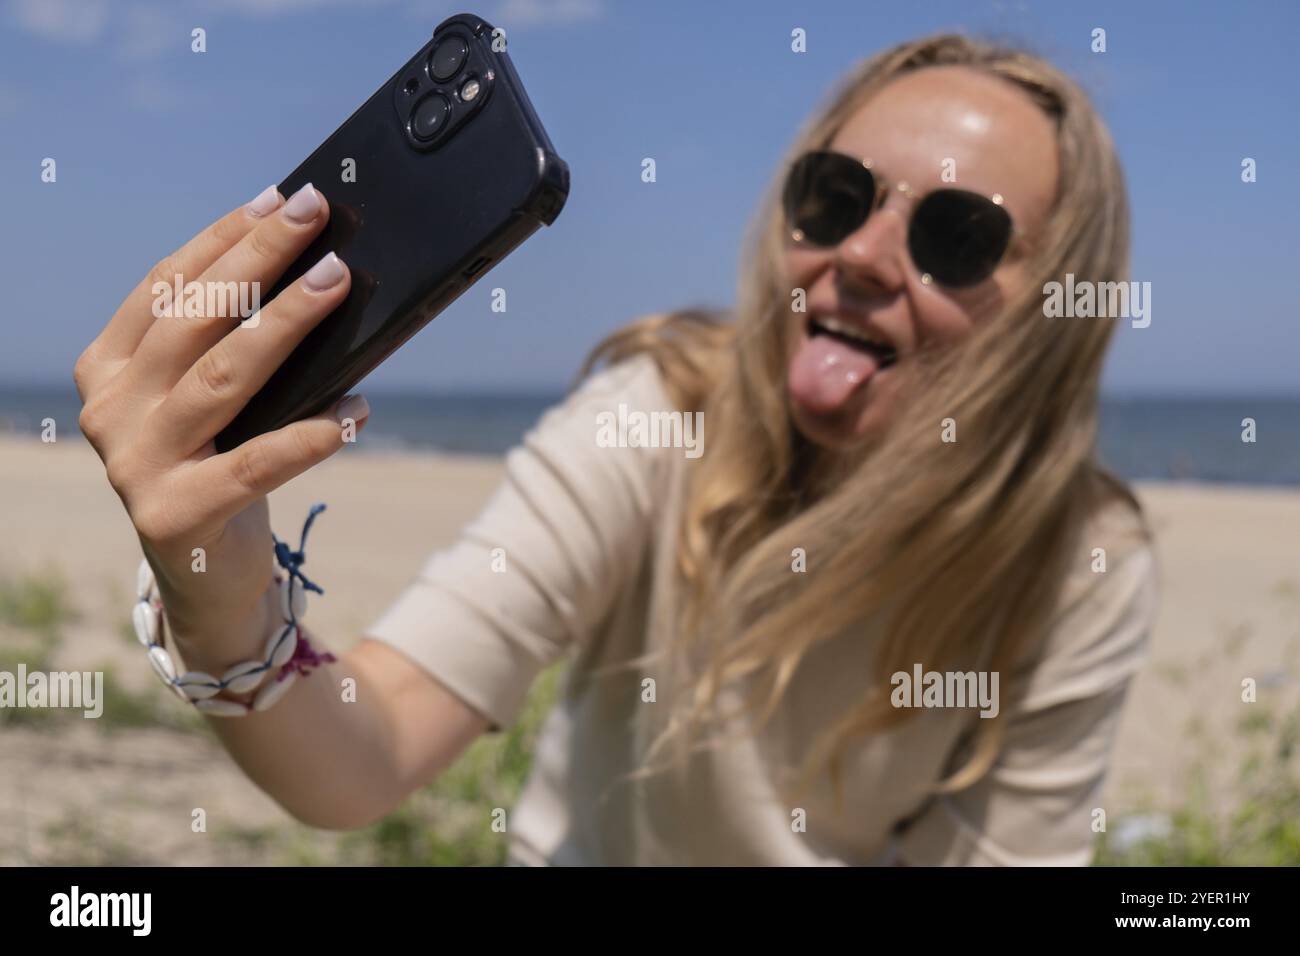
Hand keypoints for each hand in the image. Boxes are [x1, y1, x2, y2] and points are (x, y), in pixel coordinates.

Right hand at [74, 183, 367, 651]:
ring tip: (338, 281)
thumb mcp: (214, 402)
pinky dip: (310, 435)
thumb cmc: (220, 467)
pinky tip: (355, 411)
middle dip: (257, 259)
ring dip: (286, 323)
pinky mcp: (178, 514)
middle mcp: (111, 411)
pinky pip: (256, 463)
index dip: (223, 237)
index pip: (167, 286)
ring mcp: (136, 464)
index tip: (278, 196)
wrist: (203, 576)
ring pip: (222, 378)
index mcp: (108, 369)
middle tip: (314, 214)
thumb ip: (232, 348)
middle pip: (193, 319)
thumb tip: (316, 271)